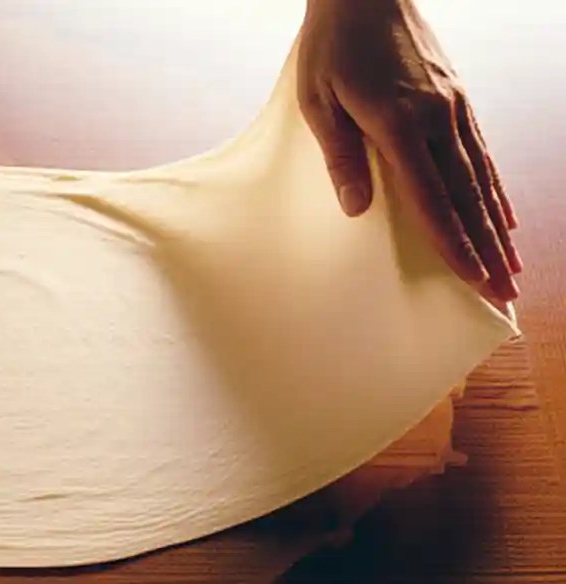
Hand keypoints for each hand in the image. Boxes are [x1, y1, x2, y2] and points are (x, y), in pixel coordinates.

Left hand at [298, 0, 519, 300]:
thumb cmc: (331, 49)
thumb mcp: (318, 103)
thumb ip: (339, 157)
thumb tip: (356, 211)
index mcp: (398, 125)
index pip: (432, 199)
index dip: (453, 243)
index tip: (471, 279)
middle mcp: (437, 119)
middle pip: (466, 197)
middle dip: (486, 249)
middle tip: (503, 291)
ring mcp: (453, 107)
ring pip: (480, 178)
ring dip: (497, 226)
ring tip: (511, 265)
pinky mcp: (457, 98)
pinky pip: (480, 153)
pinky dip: (494, 188)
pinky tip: (503, 214)